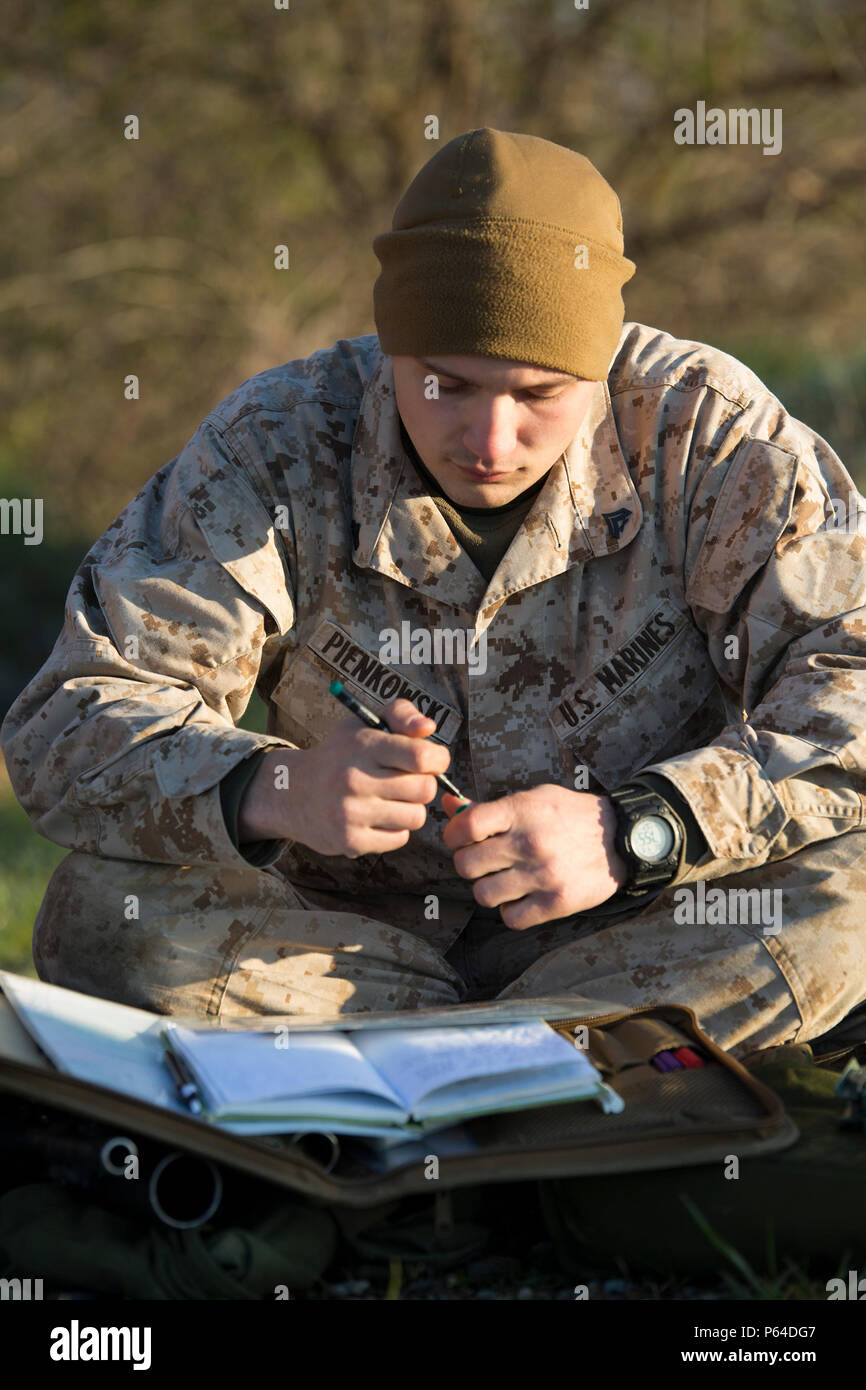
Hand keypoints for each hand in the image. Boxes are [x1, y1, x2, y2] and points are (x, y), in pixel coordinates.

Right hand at [237, 697, 451, 856]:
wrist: (292, 792)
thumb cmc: (339, 754)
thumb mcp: (363, 724)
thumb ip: (401, 715)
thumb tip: (428, 727)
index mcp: (362, 745)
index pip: (421, 757)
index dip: (437, 759)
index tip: (431, 760)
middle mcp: (354, 779)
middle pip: (425, 789)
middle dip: (423, 783)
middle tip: (406, 780)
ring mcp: (352, 813)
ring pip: (417, 817)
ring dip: (411, 808)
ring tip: (391, 798)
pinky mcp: (351, 841)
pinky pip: (400, 838)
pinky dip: (396, 829)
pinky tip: (378, 816)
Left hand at [441, 784, 628, 928]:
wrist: (622, 837)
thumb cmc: (571, 816)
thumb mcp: (533, 799)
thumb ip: (489, 807)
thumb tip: (449, 805)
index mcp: (522, 810)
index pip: (466, 826)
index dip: (453, 836)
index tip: (460, 840)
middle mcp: (531, 842)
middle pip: (467, 864)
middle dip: (469, 864)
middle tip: (484, 862)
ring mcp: (544, 875)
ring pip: (484, 895)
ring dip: (488, 889)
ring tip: (504, 881)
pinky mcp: (558, 902)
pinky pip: (512, 918)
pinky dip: (511, 911)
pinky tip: (521, 898)